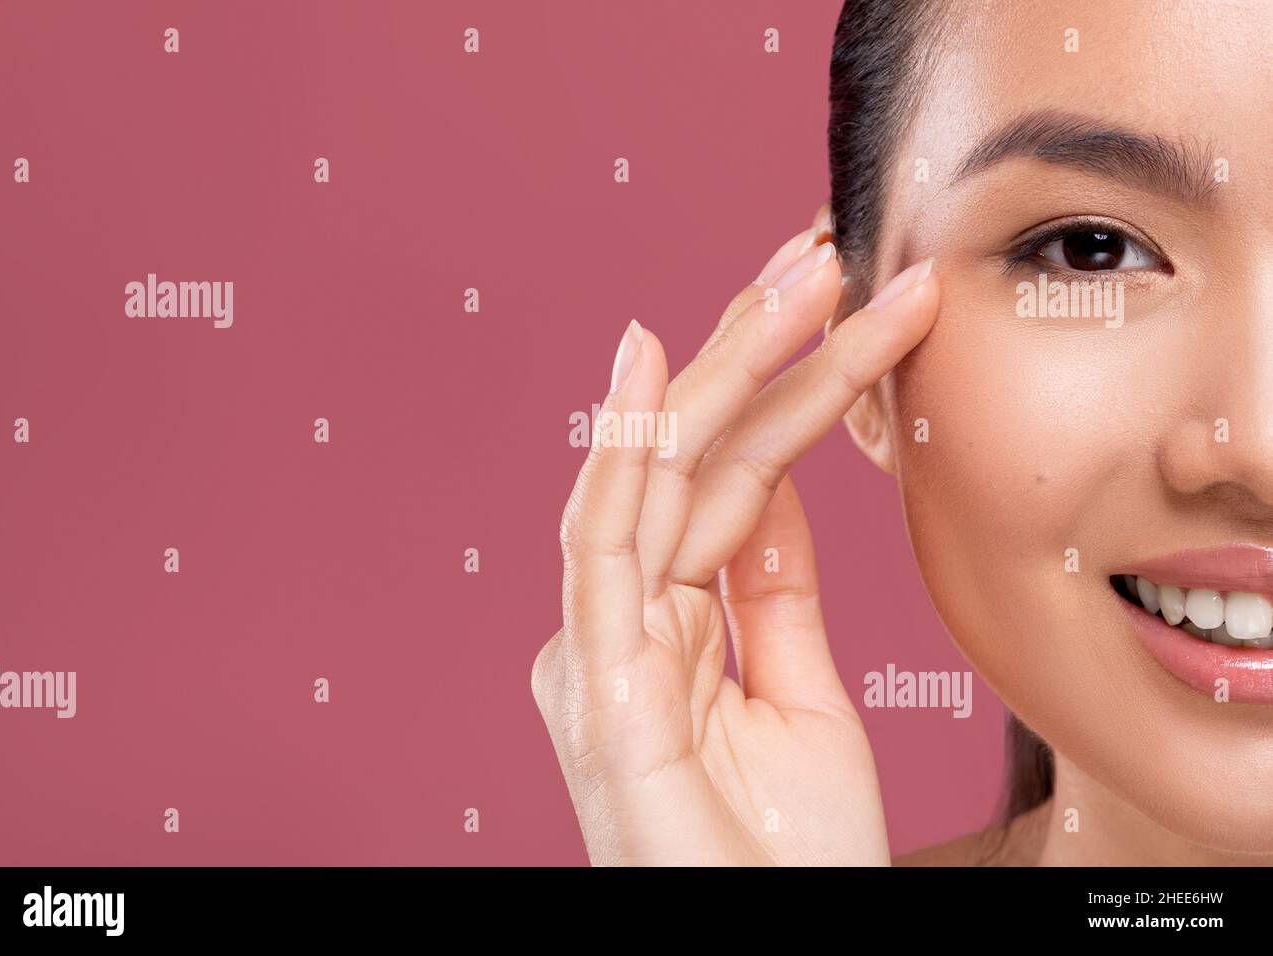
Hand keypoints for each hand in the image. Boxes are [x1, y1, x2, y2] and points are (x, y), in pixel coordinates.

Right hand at [533, 220, 939, 864]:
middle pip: (691, 459)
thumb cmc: (786, 853)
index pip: (729, 481)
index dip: (783, 390)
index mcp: (667, 627)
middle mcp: (623, 623)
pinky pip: (605, 542)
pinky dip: (624, 448)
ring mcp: (604, 648)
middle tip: (822, 257)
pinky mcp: (601, 683)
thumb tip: (781, 487)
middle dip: (758, 349)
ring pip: (659, 475)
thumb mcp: (799, 692)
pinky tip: (650, 358)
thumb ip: (774, 589)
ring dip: (727, 369)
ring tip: (795, 278)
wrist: (771, 945)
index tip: (837, 309)